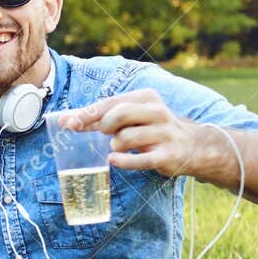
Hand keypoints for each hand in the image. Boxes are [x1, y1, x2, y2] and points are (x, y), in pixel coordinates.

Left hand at [61, 90, 223, 180]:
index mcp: (146, 97)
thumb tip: (65, 120)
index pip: (110, 102)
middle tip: (105, 134)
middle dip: (104, 125)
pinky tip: (114, 160)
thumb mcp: (131, 117)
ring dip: (115, 145)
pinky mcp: (168, 155)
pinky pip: (140, 159)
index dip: (86, 114)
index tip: (68, 123)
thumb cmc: (150, 129)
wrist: (192, 146)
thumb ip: (100, 118)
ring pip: (126, 138)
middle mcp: (157, 111)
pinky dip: (123, 161)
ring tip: (120, 147)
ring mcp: (164, 133)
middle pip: (119, 114)